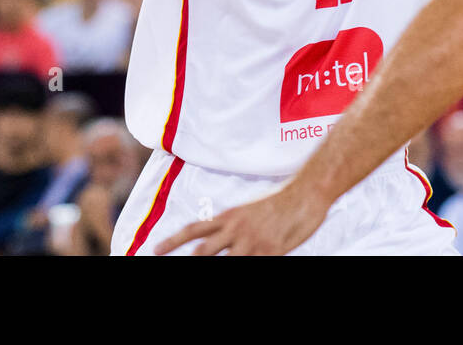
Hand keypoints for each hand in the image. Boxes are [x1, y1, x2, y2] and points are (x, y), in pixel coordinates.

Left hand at [154, 183, 327, 255]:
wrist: (306, 193)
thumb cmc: (281, 201)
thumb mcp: (250, 210)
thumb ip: (234, 225)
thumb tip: (221, 238)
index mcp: (229, 216)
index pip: (194, 229)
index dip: (173, 241)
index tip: (156, 250)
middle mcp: (236, 228)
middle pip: (202, 251)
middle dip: (190, 263)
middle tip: (175, 267)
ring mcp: (252, 242)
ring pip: (225, 262)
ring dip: (215, 268)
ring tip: (207, 269)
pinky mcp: (270, 251)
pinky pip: (253, 266)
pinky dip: (247, 267)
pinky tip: (250, 264)